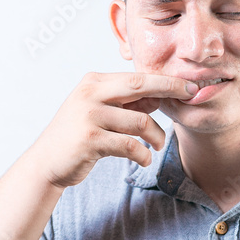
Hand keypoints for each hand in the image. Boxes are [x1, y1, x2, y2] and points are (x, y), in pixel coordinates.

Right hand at [26, 72, 199, 188]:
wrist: (47, 162)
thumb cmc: (79, 136)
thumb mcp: (101, 111)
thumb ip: (128, 102)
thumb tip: (163, 95)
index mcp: (94, 82)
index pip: (138, 77)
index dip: (167, 81)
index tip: (190, 85)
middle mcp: (90, 94)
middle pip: (141, 85)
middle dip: (171, 89)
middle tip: (192, 97)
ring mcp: (88, 116)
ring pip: (141, 122)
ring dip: (156, 137)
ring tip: (156, 146)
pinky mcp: (89, 140)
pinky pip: (131, 146)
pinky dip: (143, 155)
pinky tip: (143, 159)